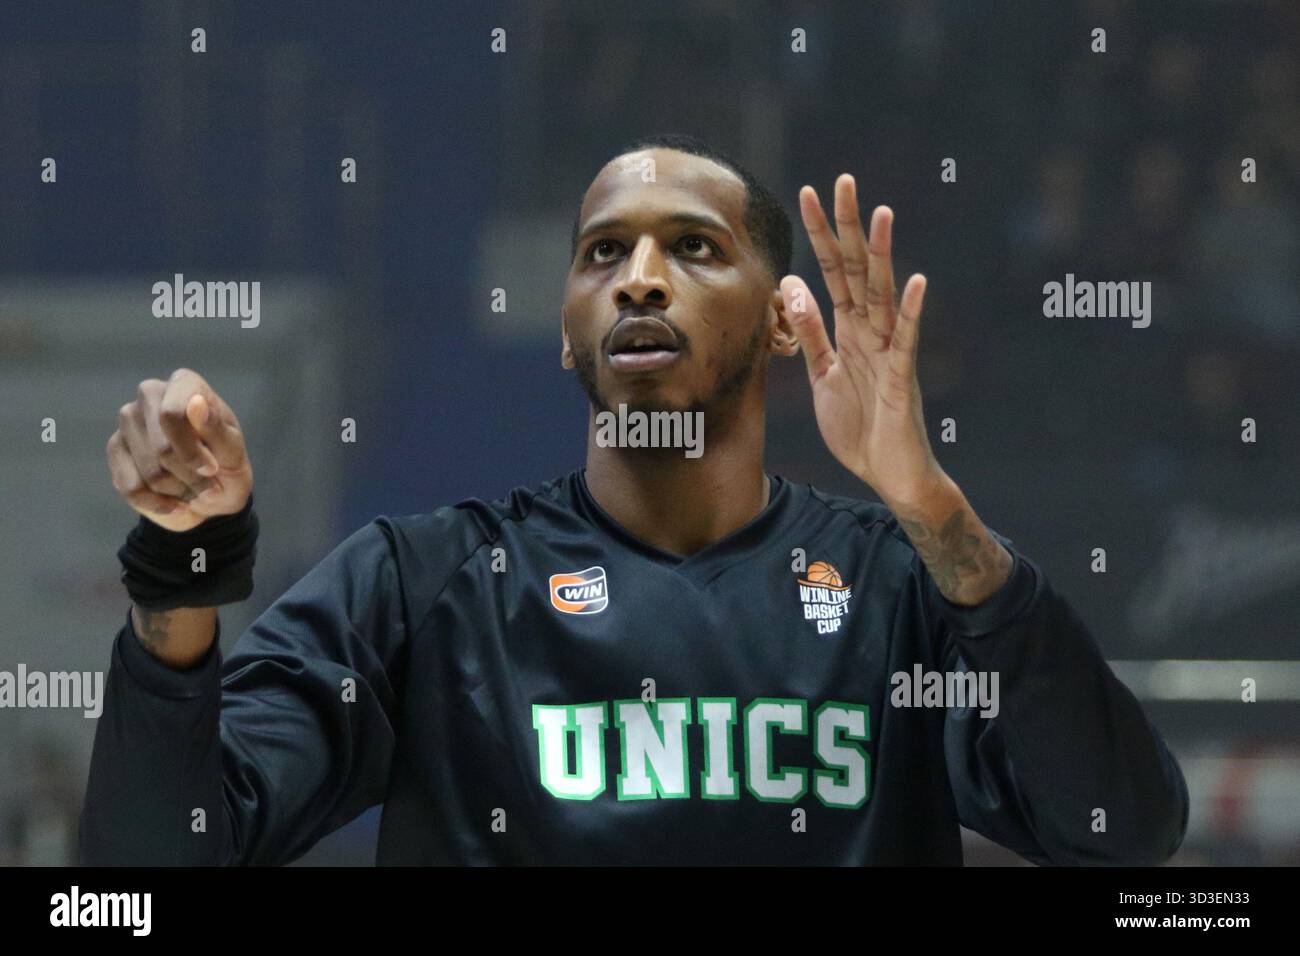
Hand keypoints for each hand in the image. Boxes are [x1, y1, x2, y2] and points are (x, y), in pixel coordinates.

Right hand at [107, 368, 252, 531]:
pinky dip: (159, 504)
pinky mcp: (114, 449)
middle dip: (191, 476)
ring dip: (179, 491)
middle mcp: (150, 394)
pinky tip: (175, 502)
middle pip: (162, 448)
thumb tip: (195, 402)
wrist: (210, 499)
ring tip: (193, 488)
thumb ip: (216, 428)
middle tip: (209, 485)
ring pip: (150, 472)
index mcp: (185, 384)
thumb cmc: (227, 468)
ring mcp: (128, 420)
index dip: (192, 451)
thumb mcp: (233, 453)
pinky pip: (131, 487)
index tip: (212, 468)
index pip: (173, 414)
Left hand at [781, 174, 943, 509]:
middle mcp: (872, 332)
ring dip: (883, 255)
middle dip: (848, 227)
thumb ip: (809, 332)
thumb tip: (791, 284)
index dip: (820, 235)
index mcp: (850, 330)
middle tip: (843, 181)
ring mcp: (890, 351)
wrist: (889, 473)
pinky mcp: (902, 378)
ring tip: (880, 214)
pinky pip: (906, 341)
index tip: (806, 194)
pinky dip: (912, 312)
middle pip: (858, 270)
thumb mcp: (823, 375)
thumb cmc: (860, 425)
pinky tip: (919, 282)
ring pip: (884, 295)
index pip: (833, 272)